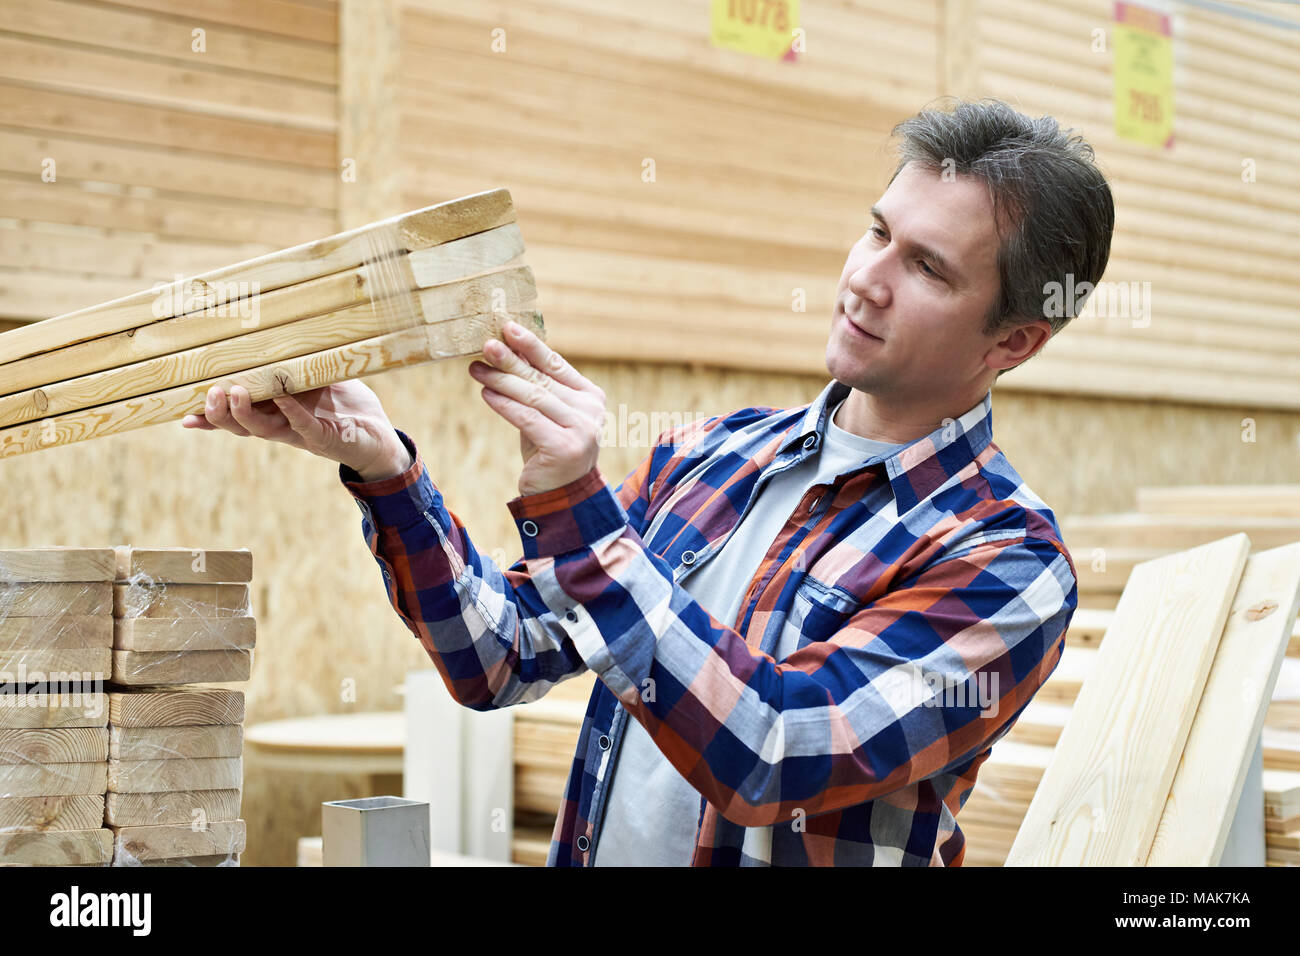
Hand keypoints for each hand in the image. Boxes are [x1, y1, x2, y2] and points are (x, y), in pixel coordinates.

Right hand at [181, 380, 410, 481]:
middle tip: (209, 392)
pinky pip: (304, 425)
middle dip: (218, 411)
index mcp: (273, 412)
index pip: (233, 416)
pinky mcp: (324, 437)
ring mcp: (300, 433)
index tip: (180, 409)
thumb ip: (294, 361)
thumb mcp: (316, 378)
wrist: (379, 437)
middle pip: (238, 425)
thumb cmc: (345, 404)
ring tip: (233, 392)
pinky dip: (292, 411)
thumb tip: (276, 328)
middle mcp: (280, 426)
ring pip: (262, 429)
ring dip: (245, 413)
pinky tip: (282, 398)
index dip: (207, 415)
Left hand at [468, 320, 605, 496]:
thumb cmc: (549, 448)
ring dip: (501, 381)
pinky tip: (485, 394)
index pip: (556, 364)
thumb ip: (536, 385)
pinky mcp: (563, 447)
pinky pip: (526, 419)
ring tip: (477, 369)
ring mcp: (581, 429)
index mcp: (591, 396)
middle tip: (486, 344)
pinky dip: (503, 405)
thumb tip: (511, 348)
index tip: (508, 327)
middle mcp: (591, 411)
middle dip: (511, 360)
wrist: (562, 496)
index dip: (532, 345)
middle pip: (542, 379)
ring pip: (533, 397)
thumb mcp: (545, 413)